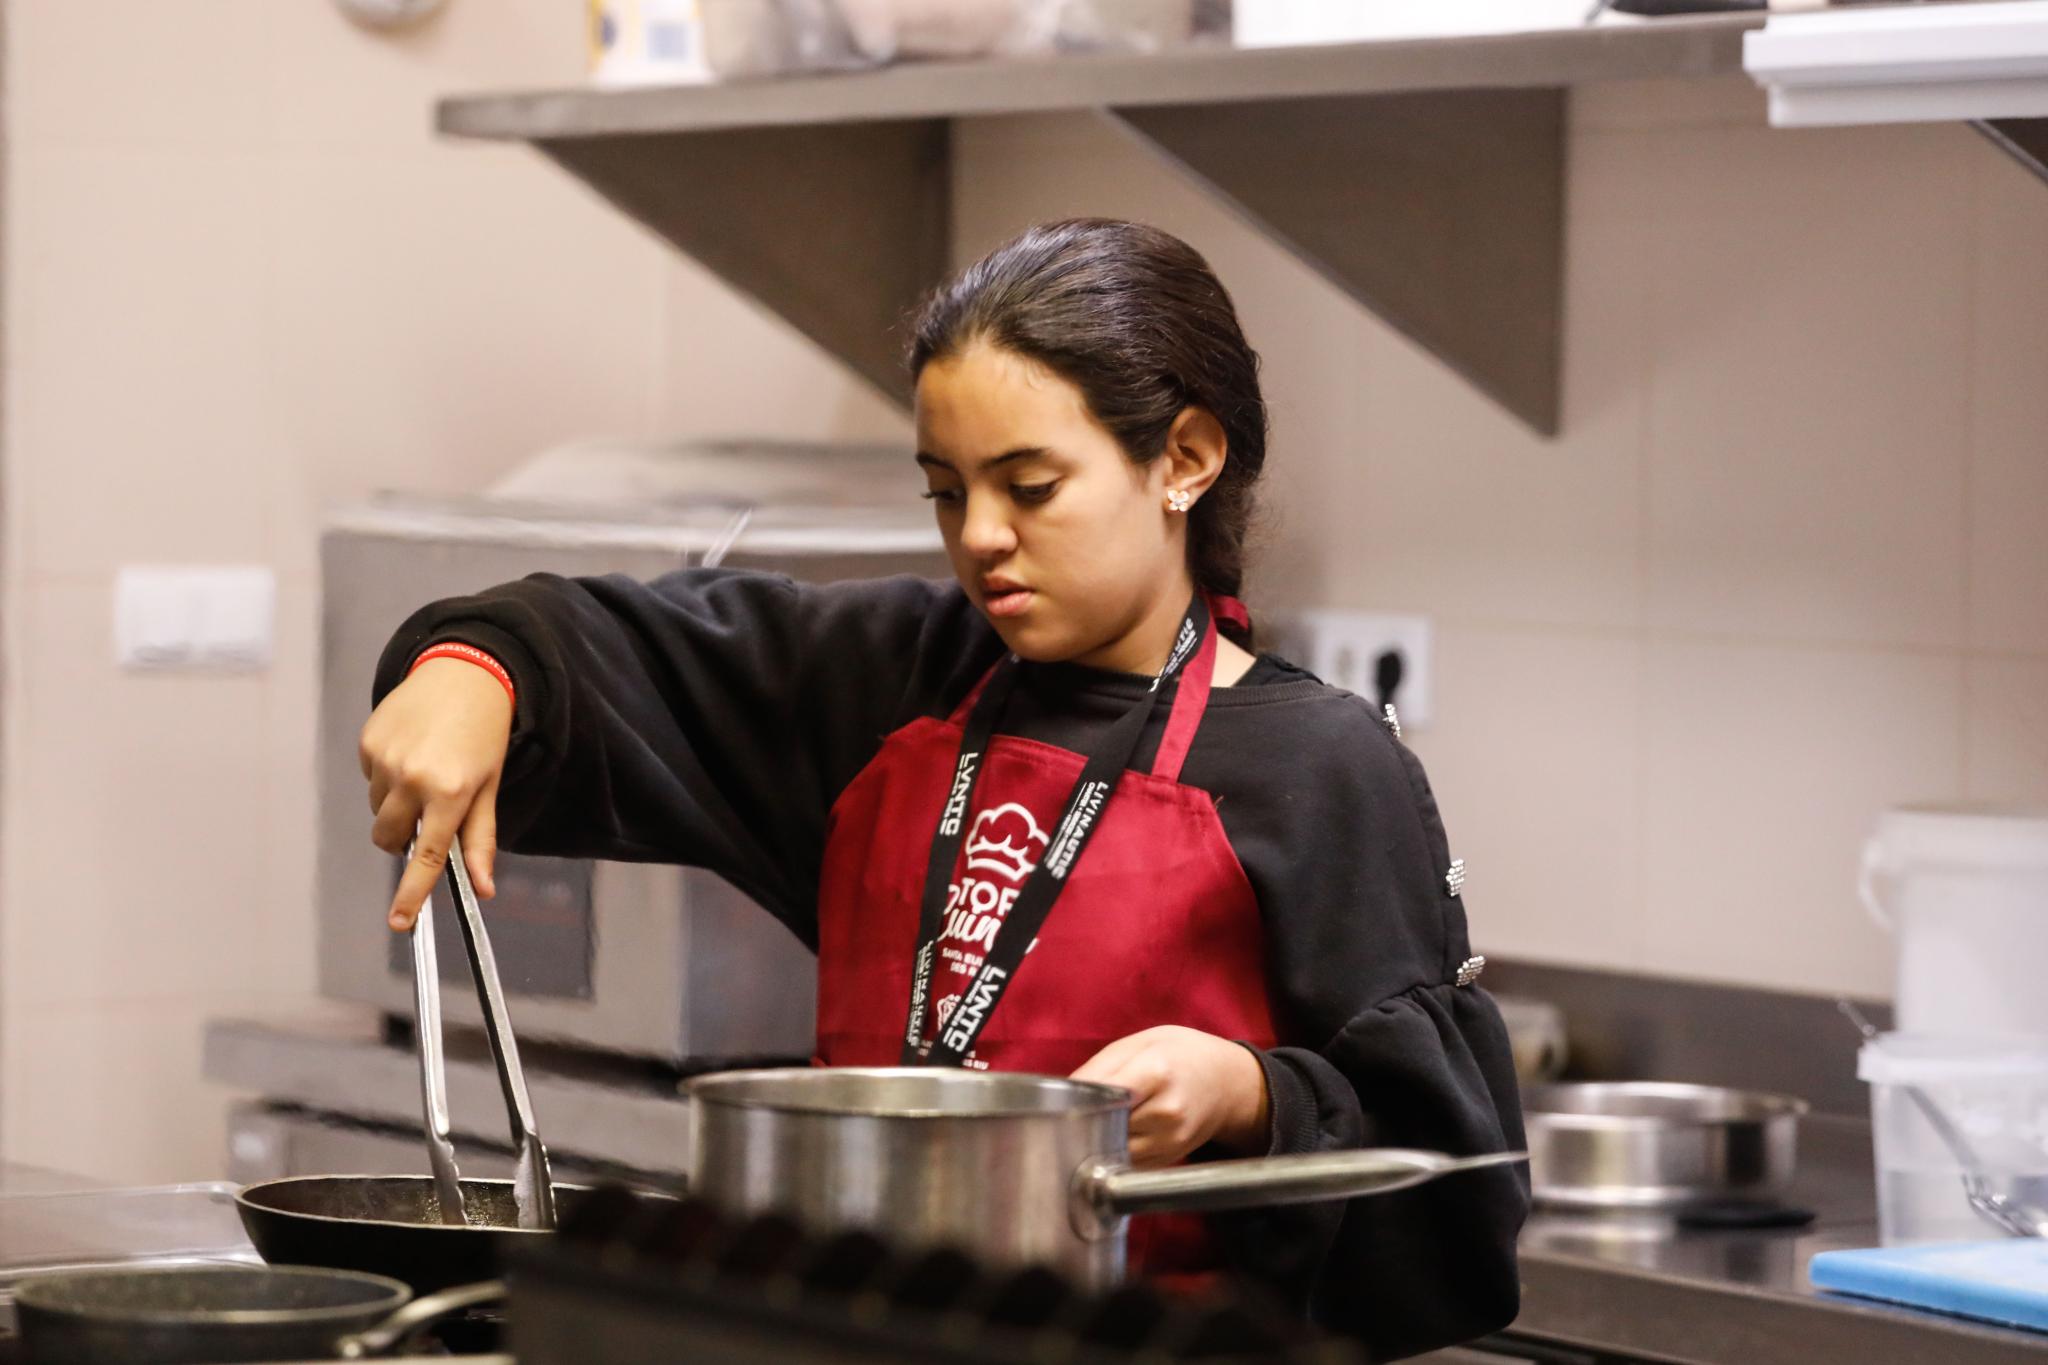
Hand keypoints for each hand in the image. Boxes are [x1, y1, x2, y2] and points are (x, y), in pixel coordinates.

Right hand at [358, 657, 513, 931]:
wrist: (465, 672)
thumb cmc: (485, 734)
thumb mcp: (490, 786)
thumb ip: (481, 839)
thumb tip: (483, 889)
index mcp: (452, 792)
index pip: (428, 857)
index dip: (413, 895)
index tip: (400, 923)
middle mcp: (414, 778)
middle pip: (390, 839)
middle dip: (403, 841)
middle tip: (427, 819)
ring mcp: (386, 759)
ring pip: (378, 810)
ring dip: (396, 805)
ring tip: (425, 771)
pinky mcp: (368, 742)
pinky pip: (370, 779)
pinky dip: (387, 776)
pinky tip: (411, 751)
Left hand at [1070, 1026, 1271, 1168]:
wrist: (1225, 1082)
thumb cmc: (1179, 1055)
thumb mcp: (1139, 1044)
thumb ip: (1100, 1068)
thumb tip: (1065, 1094)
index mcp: (1157, 1072)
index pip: (1106, 1096)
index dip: (1081, 1099)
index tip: (1068, 1099)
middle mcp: (1167, 1112)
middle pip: (1105, 1125)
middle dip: (1089, 1118)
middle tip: (1083, 1106)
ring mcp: (1170, 1141)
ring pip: (1113, 1149)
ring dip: (1101, 1137)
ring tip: (1105, 1117)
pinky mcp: (1168, 1160)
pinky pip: (1127, 1161)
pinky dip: (1117, 1148)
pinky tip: (1123, 1129)